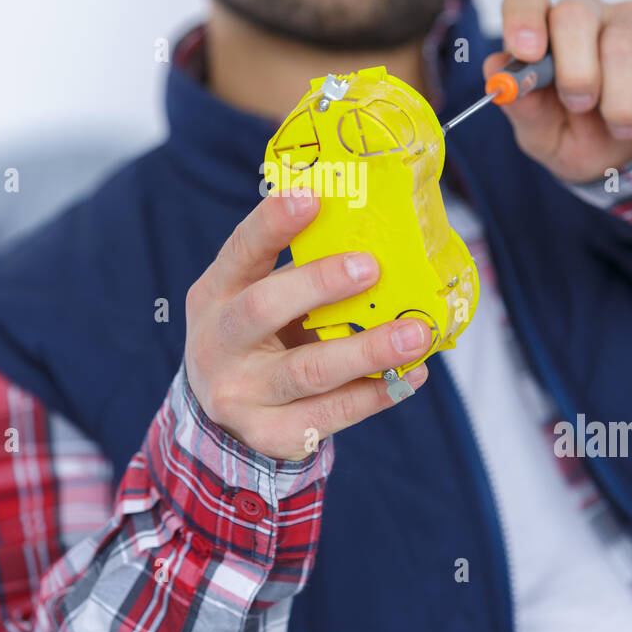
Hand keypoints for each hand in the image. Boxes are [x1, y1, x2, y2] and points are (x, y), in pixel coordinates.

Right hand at [183, 189, 430, 461]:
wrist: (222, 411)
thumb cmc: (257, 334)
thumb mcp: (254, 295)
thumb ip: (298, 270)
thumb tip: (376, 234)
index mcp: (215, 294)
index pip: (240, 251)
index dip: (273, 223)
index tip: (312, 196)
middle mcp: (218, 343)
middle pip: (263, 309)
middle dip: (319, 285)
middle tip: (372, 267)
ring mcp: (240, 394)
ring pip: (308, 372)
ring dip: (367, 351)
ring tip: (416, 334)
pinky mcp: (271, 435)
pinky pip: (332, 415)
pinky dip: (377, 393)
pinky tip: (412, 375)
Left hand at [482, 0, 631, 182]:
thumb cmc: (585, 136)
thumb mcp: (544, 135)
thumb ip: (521, 107)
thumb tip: (495, 71)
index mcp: (548, 33)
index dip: (522, 18)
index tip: (526, 52)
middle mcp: (591, 17)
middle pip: (575, 13)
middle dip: (575, 71)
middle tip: (580, 106)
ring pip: (622, 48)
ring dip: (618, 105)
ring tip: (620, 125)